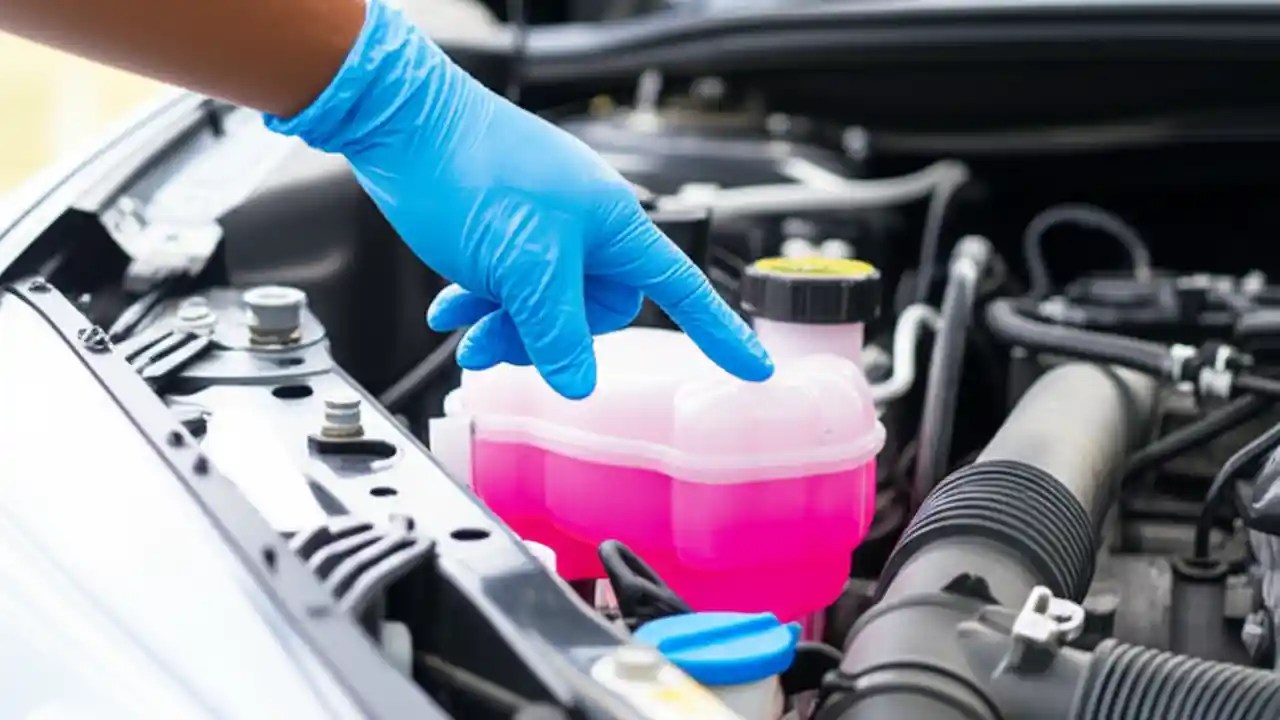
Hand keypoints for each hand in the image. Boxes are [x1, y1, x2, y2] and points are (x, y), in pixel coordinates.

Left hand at [266, 0, 771, 397]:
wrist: (401, 121)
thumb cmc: (471, 171)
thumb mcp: (524, 266)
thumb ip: (557, 330)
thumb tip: (578, 381)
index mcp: (613, 227)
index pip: (679, 288)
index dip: (718, 330)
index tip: (752, 365)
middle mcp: (586, 226)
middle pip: (597, 309)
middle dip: (551, 335)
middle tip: (504, 340)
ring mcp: (545, 225)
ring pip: (547, 302)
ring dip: (508, 325)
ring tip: (468, 335)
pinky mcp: (506, 225)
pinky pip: (511, 281)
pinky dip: (482, 302)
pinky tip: (451, 311)